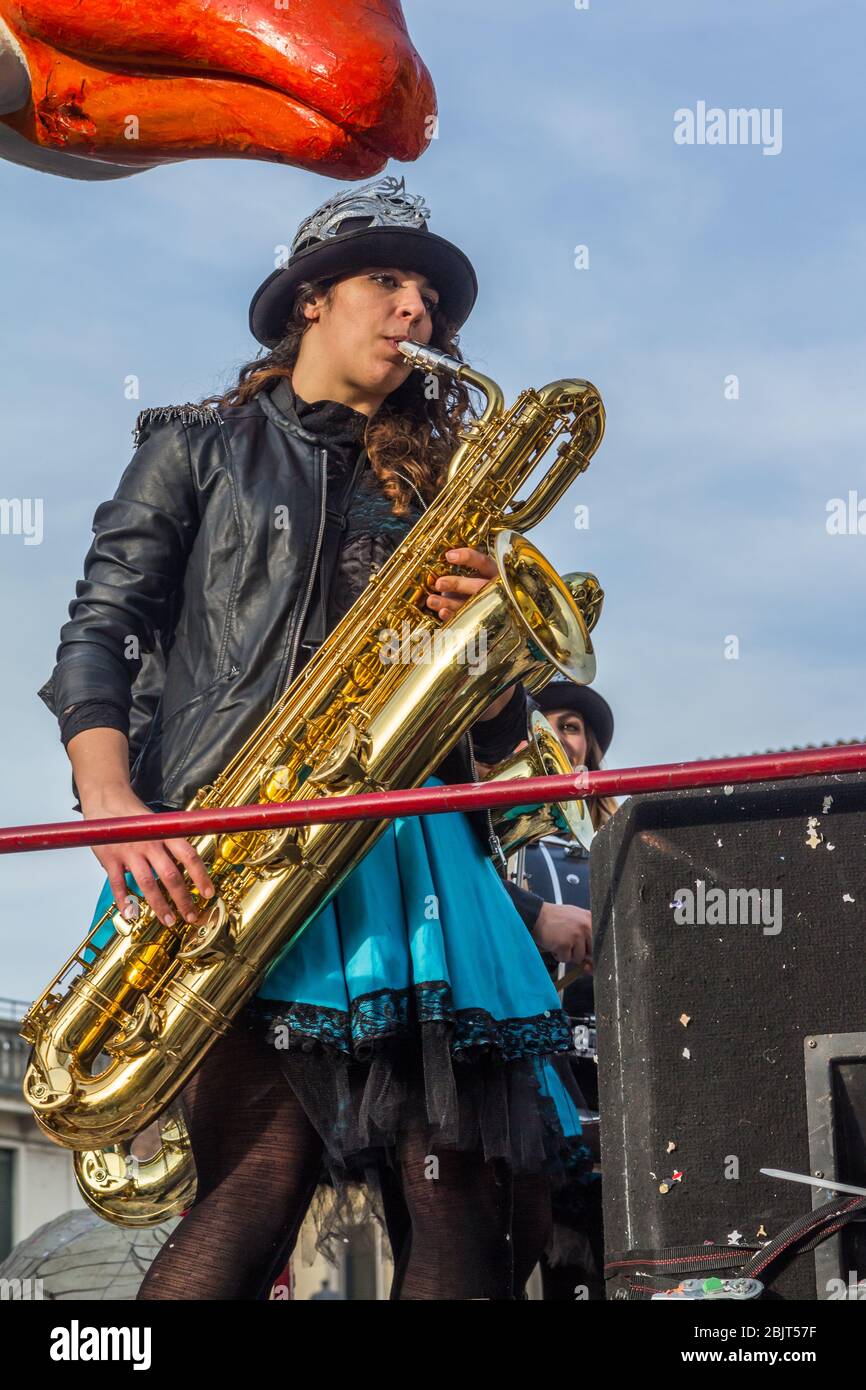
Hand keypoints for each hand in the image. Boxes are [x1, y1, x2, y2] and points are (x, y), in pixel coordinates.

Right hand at [81, 784, 215, 927]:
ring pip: (147, 883)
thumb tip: (191, 866)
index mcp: (164, 833)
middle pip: (170, 875)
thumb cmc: (136, 816)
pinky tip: (131, 913)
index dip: (200, 875)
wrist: (106, 802)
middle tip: (191, 915)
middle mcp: (149, 843)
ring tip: (169, 920)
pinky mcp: (110, 859)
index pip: (188, 856)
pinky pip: (118, 884)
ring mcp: (129, 852)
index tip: (208, 893)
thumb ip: (172, 843)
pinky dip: (123, 900)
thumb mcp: (159, 823)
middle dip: (182, 898)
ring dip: (159, 905)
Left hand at [425, 545, 496, 620]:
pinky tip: (442, 612)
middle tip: (439, 583)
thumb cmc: (474, 586)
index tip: (449, 556)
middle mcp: (493, 588)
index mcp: (492, 573)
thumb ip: (459, 573)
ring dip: (450, 603)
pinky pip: (468, 619)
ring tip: (432, 600)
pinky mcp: (480, 619)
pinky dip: (454, 616)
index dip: (468, 558)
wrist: (487, 607)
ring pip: (471, 604)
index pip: (484, 562)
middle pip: (478, 586)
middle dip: (457, 584)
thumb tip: (436, 576)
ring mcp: (487, 605)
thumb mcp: (472, 576)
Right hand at [531, 902, 591, 967]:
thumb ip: (585, 937)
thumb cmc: (554, 919)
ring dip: (568, 954)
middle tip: (569, 944)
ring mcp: (576, 935)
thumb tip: (592, 962)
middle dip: (580, 953)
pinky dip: (558, 955)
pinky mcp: (565, 944)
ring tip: (560, 941)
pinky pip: (565, 959)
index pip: (600, 942)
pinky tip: (554, 944)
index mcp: (590, 919)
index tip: (589, 955)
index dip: (593, 951)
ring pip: (578, 958)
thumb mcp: (574, 921)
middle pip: (590, 952)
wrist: (536, 915)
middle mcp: (586, 926)